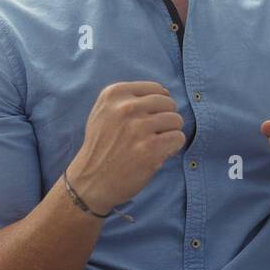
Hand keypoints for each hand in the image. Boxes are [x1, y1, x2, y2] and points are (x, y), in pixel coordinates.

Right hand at [68, 81, 184, 213]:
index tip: (147, 119)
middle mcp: (126, 107)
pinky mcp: (151, 147)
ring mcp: (139, 127)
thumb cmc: (101, 146)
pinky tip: (158, 154)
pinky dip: (173, 147)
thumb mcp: (104, 112)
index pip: (156, 89)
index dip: (158, 106)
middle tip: (151, 135)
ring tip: (153, 144)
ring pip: (176, 120)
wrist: (91, 180)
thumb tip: (164, 92)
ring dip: (169, 134)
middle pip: (169, 104)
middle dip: (165, 119)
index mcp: (114, 94)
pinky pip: (178, 137)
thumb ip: (129, 98)